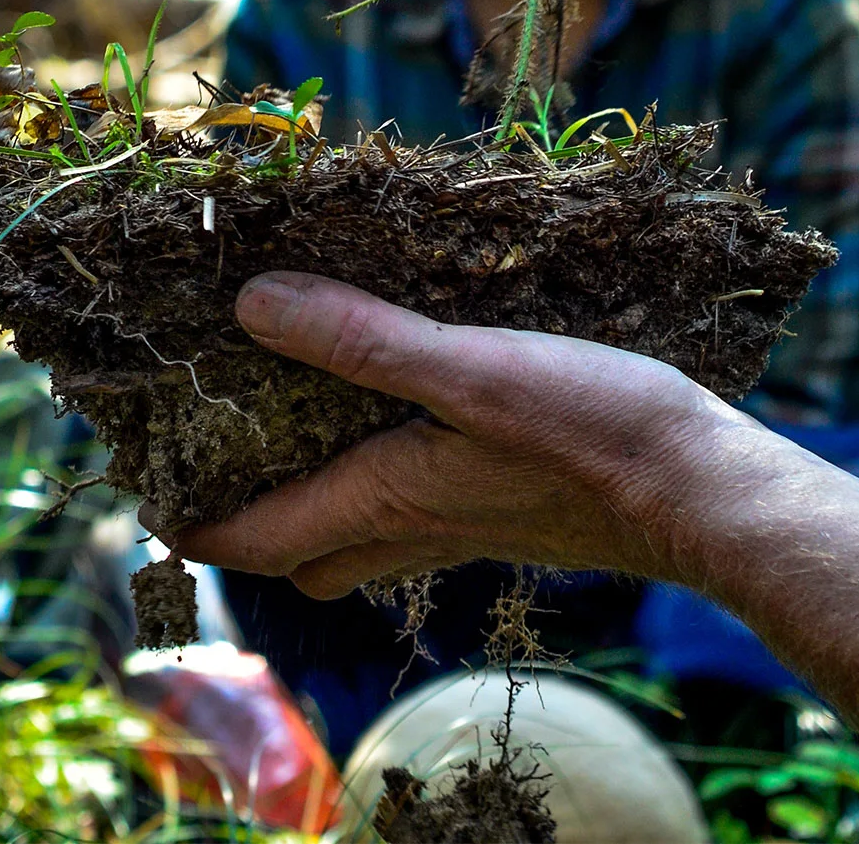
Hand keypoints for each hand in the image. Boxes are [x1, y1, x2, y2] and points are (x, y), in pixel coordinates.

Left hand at [156, 271, 766, 598]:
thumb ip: (361, 339)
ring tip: (295, 426)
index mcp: (387, 496)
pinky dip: (385, 475)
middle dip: (253, 523)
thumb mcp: (466, 370)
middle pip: (307, 554)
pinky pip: (420, 507)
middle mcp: (417, 523)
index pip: (260, 540)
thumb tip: (250, 305)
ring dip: (319, 498)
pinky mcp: (511, 504)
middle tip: (222, 460)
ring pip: (364, 533)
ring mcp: (468, 523)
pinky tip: (407, 416)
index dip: (197, 526)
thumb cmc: (591, 433)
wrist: (706, 493)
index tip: (153, 494)